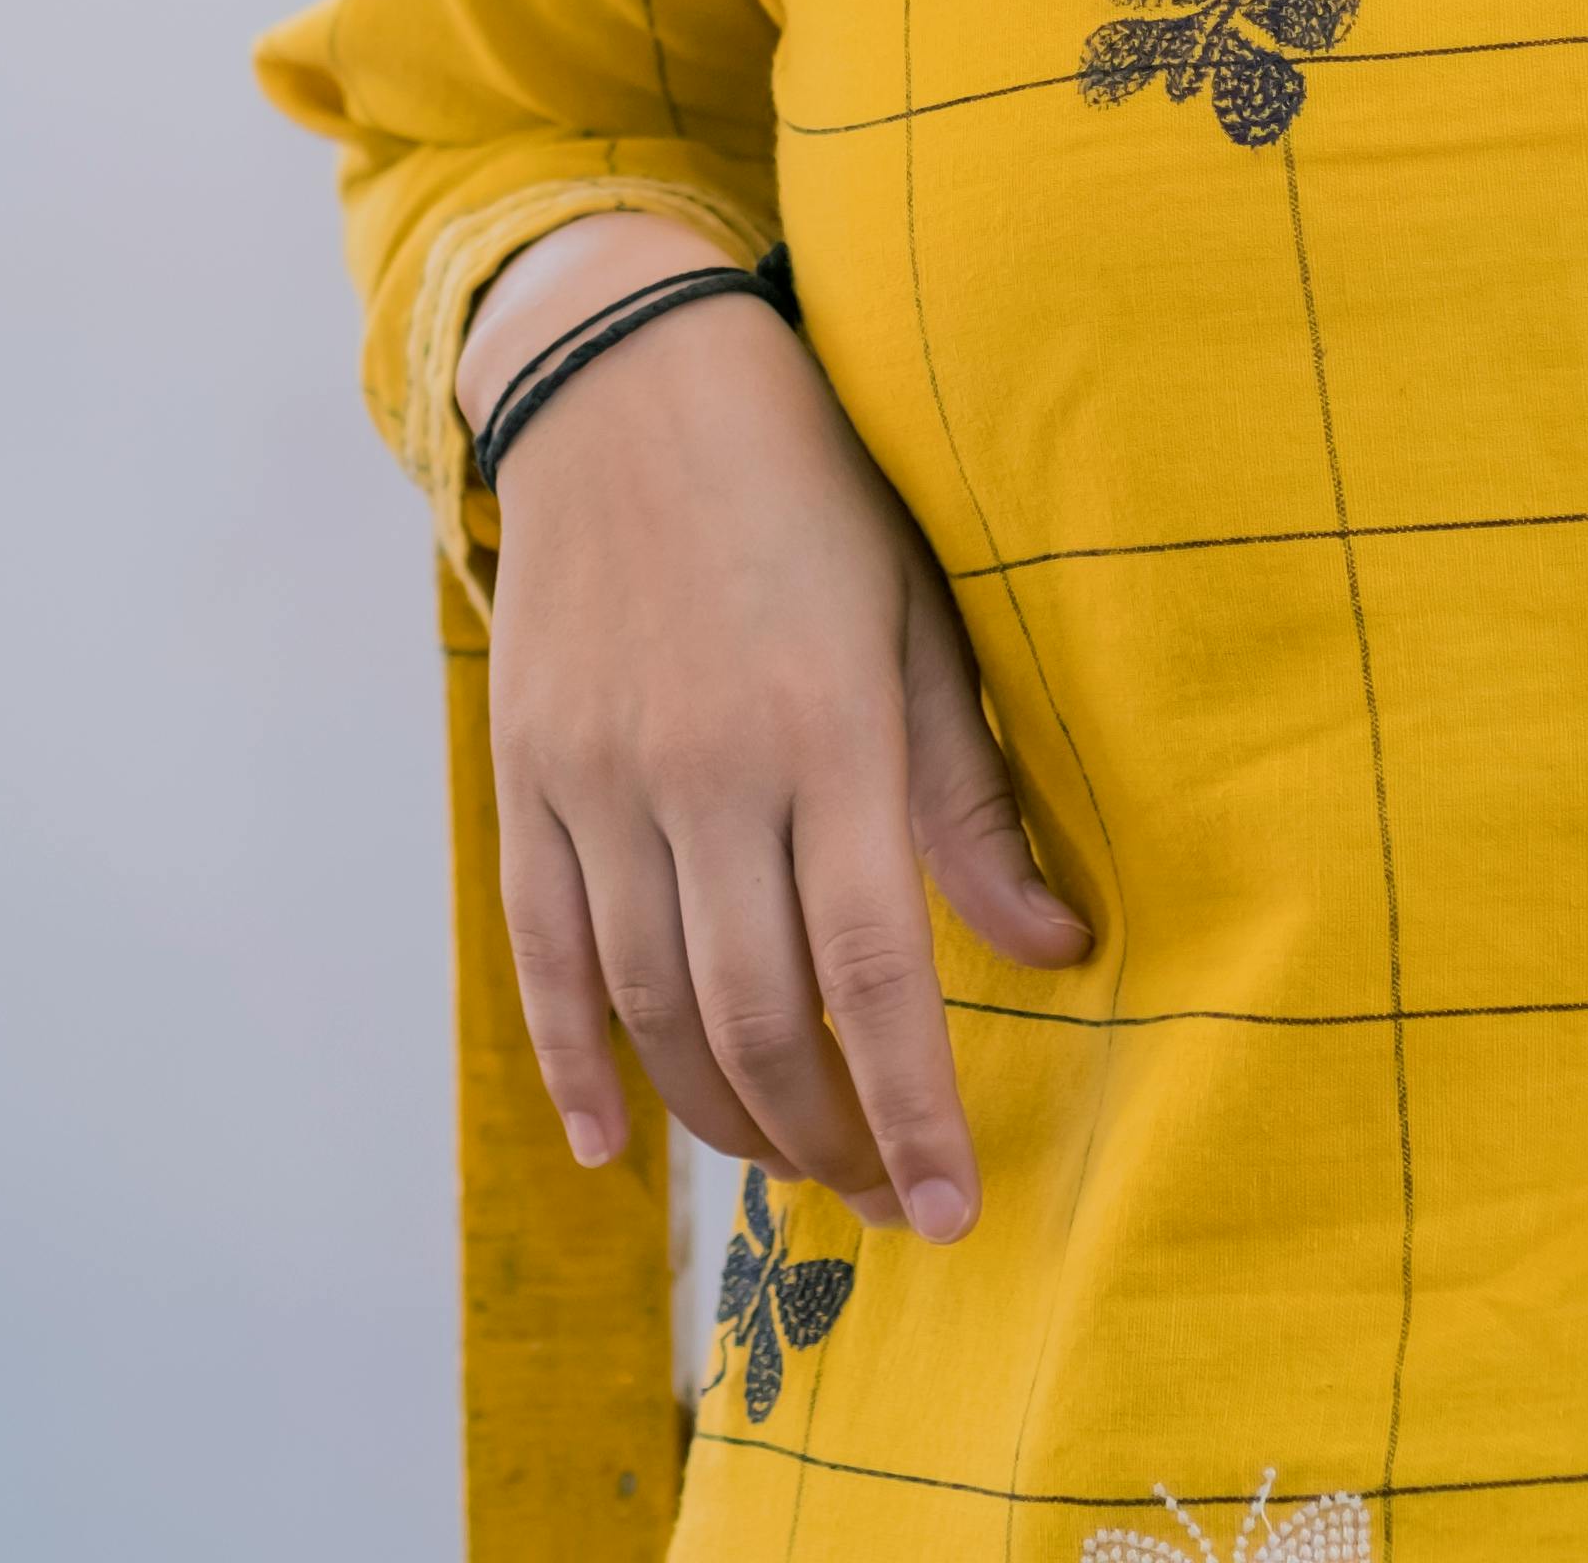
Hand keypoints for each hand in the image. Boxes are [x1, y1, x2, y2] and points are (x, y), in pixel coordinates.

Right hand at [474, 239, 1091, 1238]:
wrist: (629, 378)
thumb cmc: (814, 493)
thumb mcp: (922, 622)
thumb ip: (973, 799)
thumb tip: (1059, 950)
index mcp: (826, 728)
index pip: (874, 969)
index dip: (912, 1108)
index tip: (950, 1210)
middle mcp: (704, 769)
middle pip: (756, 1016)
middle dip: (824, 1137)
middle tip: (878, 1197)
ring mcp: (600, 775)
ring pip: (650, 1005)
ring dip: (720, 1115)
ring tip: (789, 1161)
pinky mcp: (528, 770)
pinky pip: (541, 951)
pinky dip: (573, 1061)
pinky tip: (613, 1144)